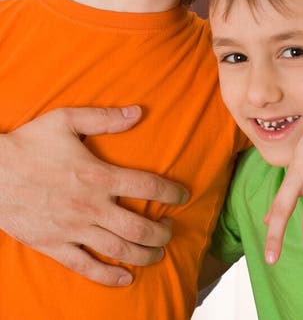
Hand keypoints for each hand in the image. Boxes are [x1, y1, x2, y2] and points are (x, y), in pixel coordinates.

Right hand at [0, 106, 188, 285]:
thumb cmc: (29, 143)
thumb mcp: (67, 120)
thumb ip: (105, 118)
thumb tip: (138, 112)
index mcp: (98, 175)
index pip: (146, 186)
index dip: (171, 192)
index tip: (184, 195)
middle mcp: (90, 206)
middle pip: (138, 225)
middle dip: (161, 231)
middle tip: (171, 230)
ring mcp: (73, 229)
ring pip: (117, 249)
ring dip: (143, 253)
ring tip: (158, 253)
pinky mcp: (54, 245)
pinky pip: (85, 266)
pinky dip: (108, 276)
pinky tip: (125, 278)